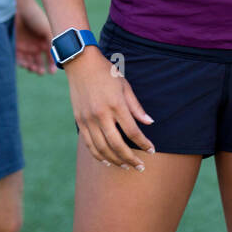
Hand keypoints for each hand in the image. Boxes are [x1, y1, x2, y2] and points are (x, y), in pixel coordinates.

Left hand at [15, 1, 55, 74]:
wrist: (20, 9)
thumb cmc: (36, 18)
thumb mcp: (48, 30)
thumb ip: (53, 43)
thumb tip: (60, 56)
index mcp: (45, 42)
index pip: (50, 57)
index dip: (52, 65)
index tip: (52, 72)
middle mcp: (36, 46)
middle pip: (39, 62)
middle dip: (40, 69)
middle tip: (41, 72)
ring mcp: (25, 47)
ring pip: (29, 62)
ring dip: (32, 67)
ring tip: (33, 68)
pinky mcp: (15, 47)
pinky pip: (19, 60)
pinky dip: (23, 64)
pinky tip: (27, 65)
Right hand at [65, 48, 155, 170]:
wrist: (81, 64)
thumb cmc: (107, 73)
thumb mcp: (126, 86)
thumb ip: (137, 107)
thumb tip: (149, 123)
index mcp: (116, 105)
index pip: (132, 131)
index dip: (143, 143)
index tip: (152, 150)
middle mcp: (101, 115)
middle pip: (117, 145)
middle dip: (130, 159)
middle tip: (140, 167)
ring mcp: (88, 119)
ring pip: (102, 148)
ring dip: (115, 160)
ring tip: (126, 167)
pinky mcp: (79, 121)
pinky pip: (89, 144)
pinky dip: (98, 155)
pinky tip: (108, 161)